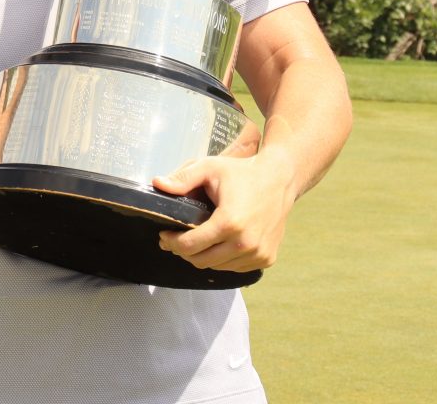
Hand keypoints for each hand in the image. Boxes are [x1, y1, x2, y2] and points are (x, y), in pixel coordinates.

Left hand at [152, 146, 297, 273]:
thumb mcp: (210, 168)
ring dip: (203, 256)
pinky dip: (222, 260)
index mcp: (229, 223)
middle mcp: (245, 243)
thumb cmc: (243, 173)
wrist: (280, 179)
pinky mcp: (266, 258)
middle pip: (201, 261)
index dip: (171, 242)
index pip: (190, 246)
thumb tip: (157, 184)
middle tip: (174, 239)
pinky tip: (217, 244)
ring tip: (195, 240)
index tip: (164, 234)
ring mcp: (258, 254)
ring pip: (217, 267)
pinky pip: (235, 268)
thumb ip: (182, 178)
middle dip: (183, 251)